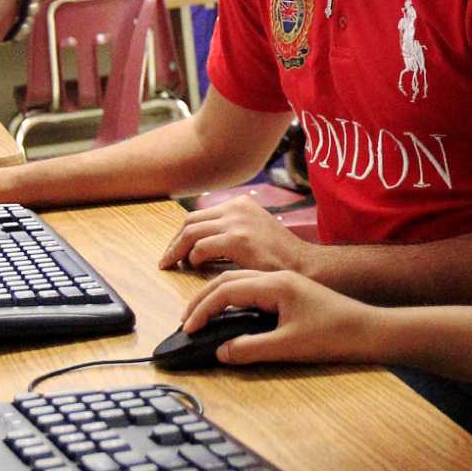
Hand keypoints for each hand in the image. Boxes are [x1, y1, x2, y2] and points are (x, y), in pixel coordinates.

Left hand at [160, 202, 317, 275]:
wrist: (304, 265)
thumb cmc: (280, 256)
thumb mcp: (256, 229)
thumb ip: (233, 228)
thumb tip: (203, 242)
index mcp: (240, 203)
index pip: (200, 215)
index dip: (182, 234)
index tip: (175, 250)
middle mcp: (237, 207)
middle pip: (190, 221)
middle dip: (174, 242)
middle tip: (167, 260)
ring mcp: (237, 222)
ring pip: (191, 232)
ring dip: (176, 250)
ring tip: (171, 266)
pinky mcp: (238, 239)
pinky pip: (201, 247)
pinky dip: (193, 258)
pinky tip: (196, 267)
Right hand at [180, 270, 378, 366]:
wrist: (369, 329)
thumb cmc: (335, 336)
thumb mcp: (289, 347)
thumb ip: (252, 349)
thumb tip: (220, 351)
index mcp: (276, 285)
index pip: (227, 290)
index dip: (203, 309)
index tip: (189, 328)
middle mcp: (278, 278)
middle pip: (229, 279)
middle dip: (203, 298)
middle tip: (186, 319)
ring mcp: (285, 282)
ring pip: (240, 279)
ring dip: (217, 294)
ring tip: (200, 313)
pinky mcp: (290, 290)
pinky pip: (252, 285)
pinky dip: (233, 295)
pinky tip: (230, 310)